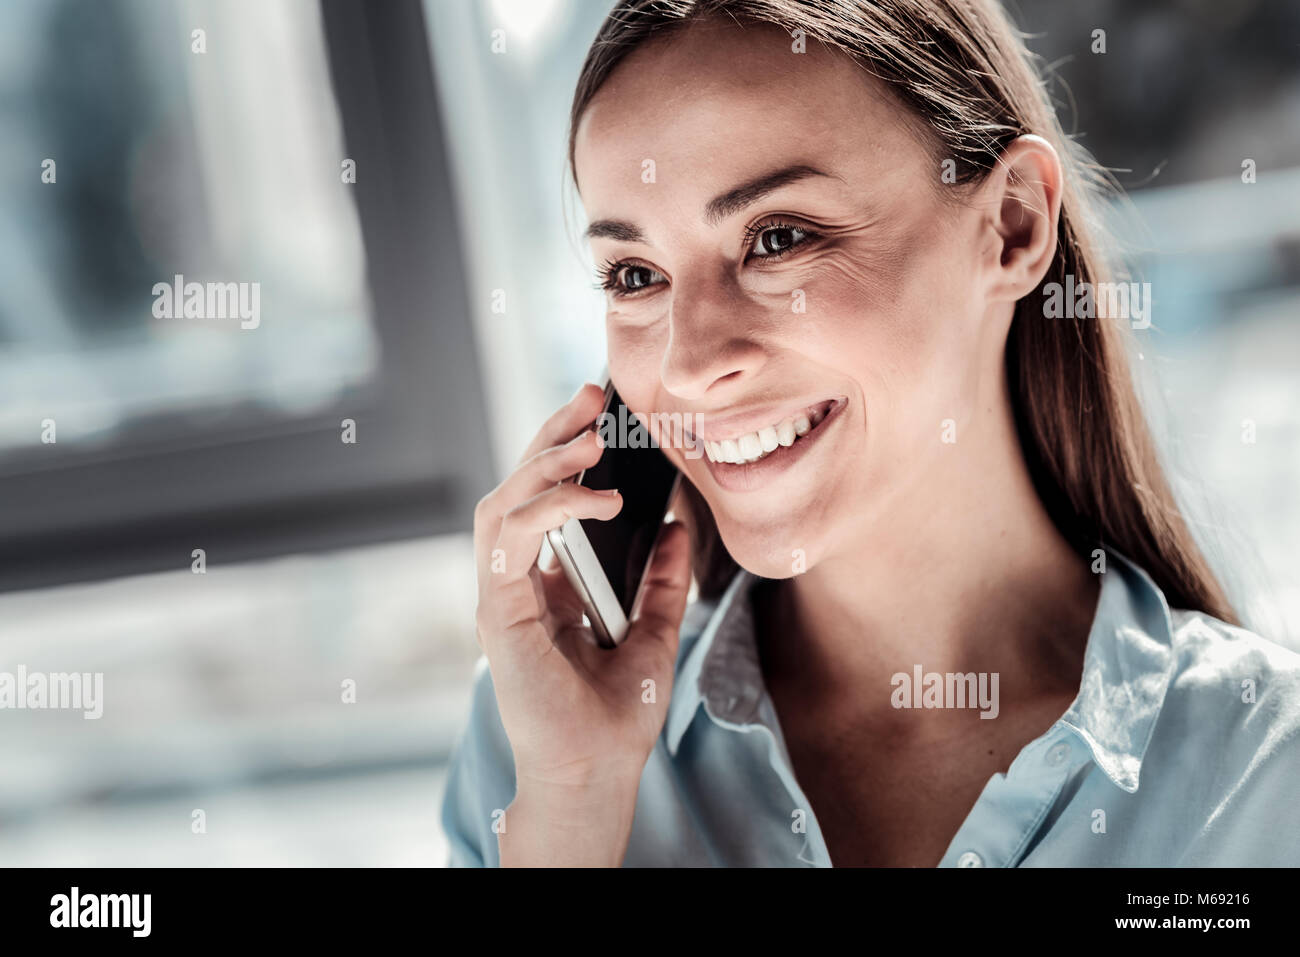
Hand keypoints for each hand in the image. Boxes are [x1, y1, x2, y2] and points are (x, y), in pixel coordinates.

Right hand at [472, 382, 692, 863]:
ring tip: (589, 438)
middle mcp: (515, 586)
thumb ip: (664, 581)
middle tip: (590, 398)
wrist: (595, 774)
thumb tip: (680, 528)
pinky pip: (509, 539)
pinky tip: (595, 498)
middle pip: (518, 490)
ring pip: (502, 503)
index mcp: (544, 588)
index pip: (542, 502)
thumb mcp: (656, 632)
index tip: (602, 417)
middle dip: (551, 437)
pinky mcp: (498, 613)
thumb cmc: (615, 716)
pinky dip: (548, 507)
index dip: (565, 455)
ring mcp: (500, 598)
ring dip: (543, 462)